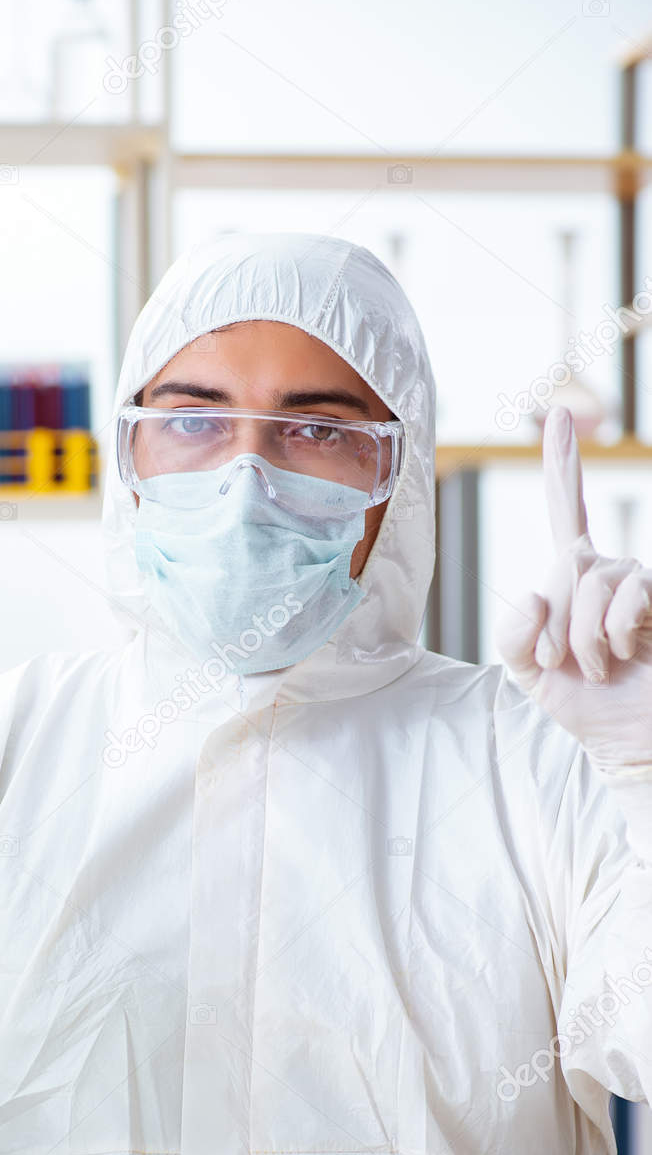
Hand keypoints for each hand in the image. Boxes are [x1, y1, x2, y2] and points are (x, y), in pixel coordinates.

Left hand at [497, 406, 651, 777]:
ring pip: (592, 587)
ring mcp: (639, 582)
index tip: (556, 416)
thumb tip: (537, 594)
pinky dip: (615, 636)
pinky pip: (625, 600)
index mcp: (573, 574)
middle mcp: (608, 567)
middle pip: (567, 570)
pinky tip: (628, 656)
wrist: (626, 738)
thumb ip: (514, 632)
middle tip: (572, 667)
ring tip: (601, 668)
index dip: (561, 464)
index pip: (563, 509)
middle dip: (559, 630)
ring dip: (586, 641)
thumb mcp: (529, 670)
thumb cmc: (583, 703)